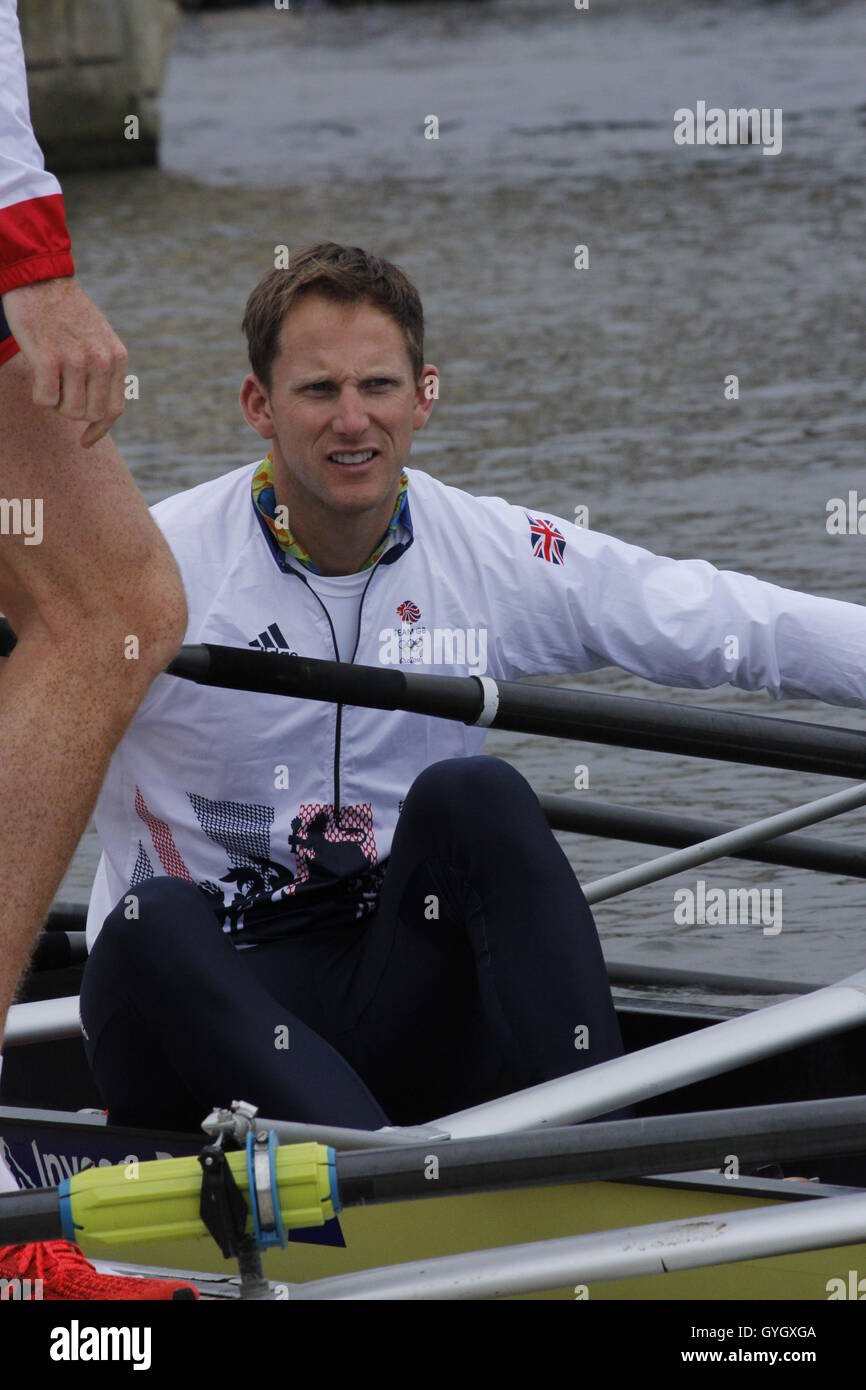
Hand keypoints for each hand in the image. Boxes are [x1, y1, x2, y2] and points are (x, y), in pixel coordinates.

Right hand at [1, 278, 127, 446]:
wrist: (40, 279)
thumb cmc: (65, 312)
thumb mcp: (99, 338)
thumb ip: (104, 367)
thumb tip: (101, 409)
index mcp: (117, 357)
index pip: (115, 409)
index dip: (99, 429)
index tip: (85, 440)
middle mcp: (101, 360)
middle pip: (91, 414)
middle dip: (72, 412)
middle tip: (58, 393)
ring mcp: (77, 360)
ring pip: (69, 411)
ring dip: (55, 403)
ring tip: (48, 380)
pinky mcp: (49, 359)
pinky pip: (46, 400)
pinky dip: (39, 396)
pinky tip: (37, 378)